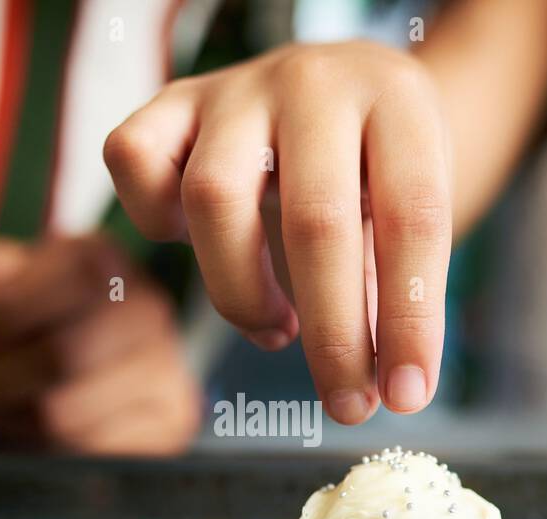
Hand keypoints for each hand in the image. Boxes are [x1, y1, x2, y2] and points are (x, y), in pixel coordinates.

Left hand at [0, 229, 201, 454]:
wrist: (107, 356)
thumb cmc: (39, 310)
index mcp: (105, 260)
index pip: (68, 280)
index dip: (0, 311)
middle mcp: (147, 312)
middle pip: (61, 356)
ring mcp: (165, 372)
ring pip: (66, 415)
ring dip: (6, 416)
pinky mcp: (168, 425)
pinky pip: (87, 454)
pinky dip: (41, 447)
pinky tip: (25, 426)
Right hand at [104, 40, 451, 424]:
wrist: (343, 85)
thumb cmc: (379, 169)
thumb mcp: (409, 211)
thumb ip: (394, 289)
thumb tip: (380, 392)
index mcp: (398, 101)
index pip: (413, 217)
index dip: (409, 318)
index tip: (407, 395)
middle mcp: (314, 84)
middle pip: (315, 220)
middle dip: (333, 335)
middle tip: (347, 404)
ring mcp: (237, 88)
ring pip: (212, 198)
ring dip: (242, 293)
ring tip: (278, 330)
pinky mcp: (174, 103)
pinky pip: (133, 160)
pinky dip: (152, 220)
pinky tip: (202, 255)